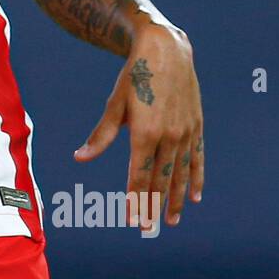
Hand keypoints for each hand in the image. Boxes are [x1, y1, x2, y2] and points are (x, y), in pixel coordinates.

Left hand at [73, 24, 203, 228]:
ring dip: (176, 198)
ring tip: (171, 220)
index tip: (132, 220)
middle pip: (161, 179)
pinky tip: (195, 195)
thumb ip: (101, 136)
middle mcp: (168, 135)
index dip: (135, 199)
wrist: (165, 50)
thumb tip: (80, 158)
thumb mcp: (114, 105)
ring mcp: (185, 132)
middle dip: (154, 205)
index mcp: (145, 132)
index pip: (139, 175)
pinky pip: (198, 158)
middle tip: (149, 228)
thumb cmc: (134, 77)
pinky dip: (196, 178)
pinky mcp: (196, 126)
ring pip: (180, 172)